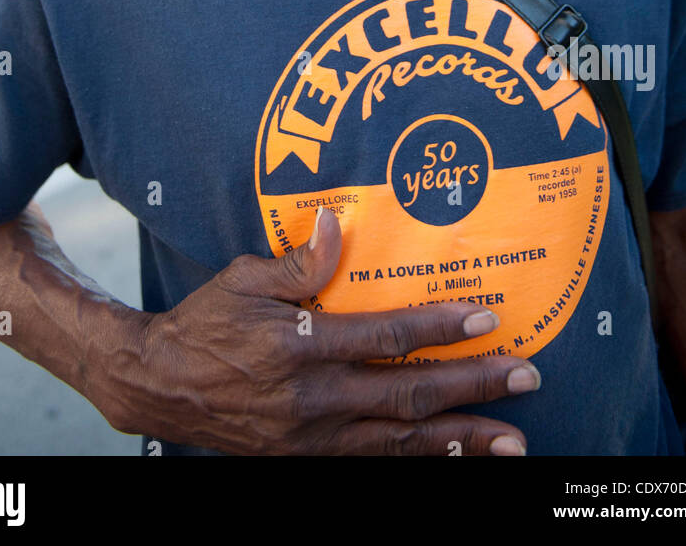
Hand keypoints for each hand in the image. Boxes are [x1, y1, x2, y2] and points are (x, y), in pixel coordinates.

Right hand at [100, 207, 538, 454]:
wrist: (159, 386)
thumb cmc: (205, 323)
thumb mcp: (244, 278)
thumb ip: (299, 259)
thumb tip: (339, 222)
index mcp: (300, 347)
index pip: (385, 337)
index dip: (438, 329)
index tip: (485, 319)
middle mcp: (313, 400)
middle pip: (408, 395)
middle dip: (473, 387)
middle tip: (526, 377)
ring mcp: (311, 439)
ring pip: (400, 442)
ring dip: (460, 440)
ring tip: (511, 440)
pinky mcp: (306, 460)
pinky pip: (373, 464)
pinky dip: (418, 463)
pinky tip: (454, 458)